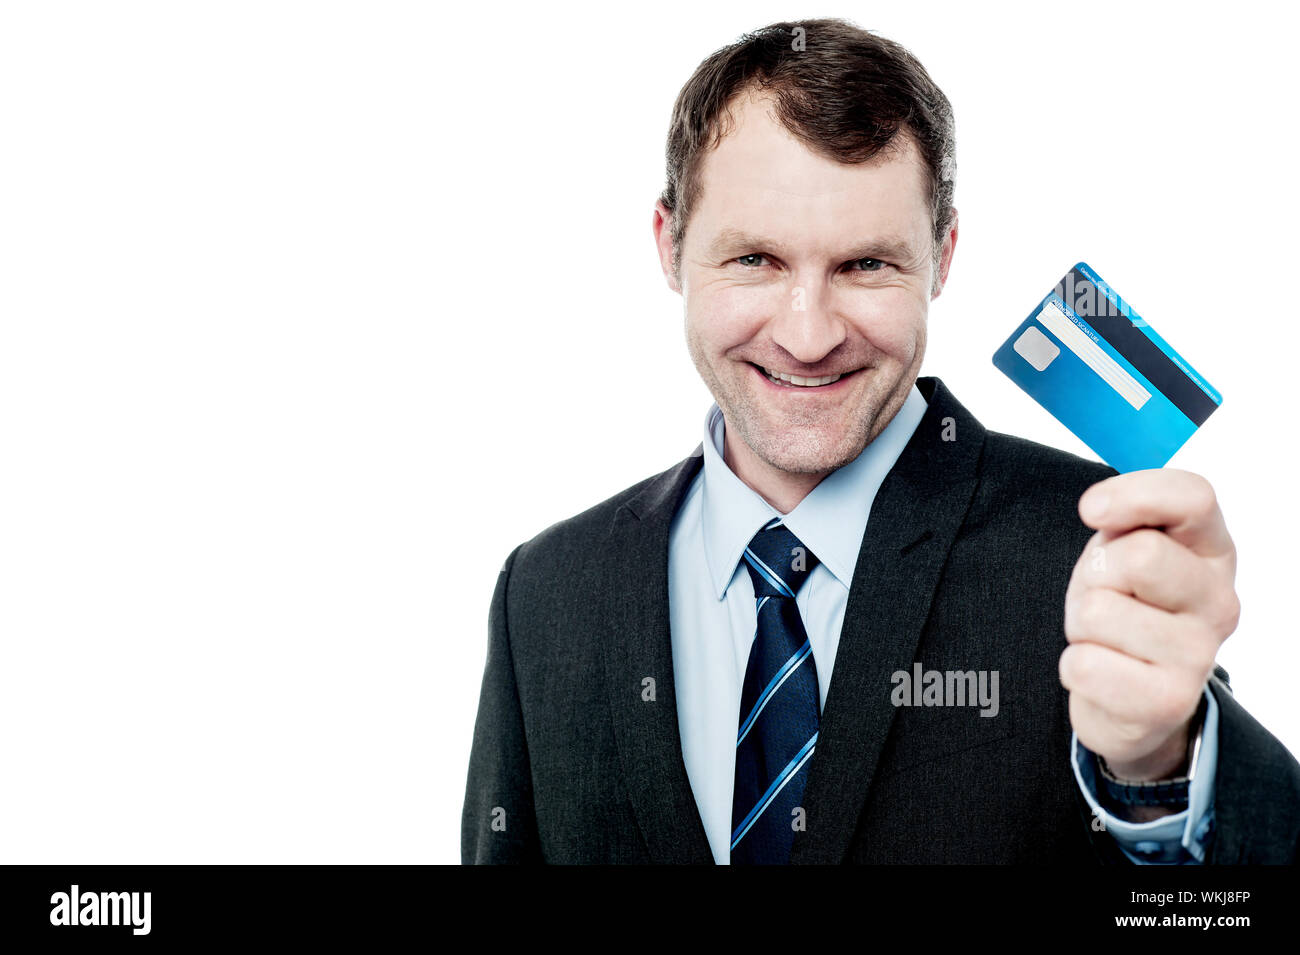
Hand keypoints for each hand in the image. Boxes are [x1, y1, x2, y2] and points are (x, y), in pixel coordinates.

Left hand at [1061, 469, 1237, 781]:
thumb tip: (1097, 506)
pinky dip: (1075, 666)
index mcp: (1212, 552)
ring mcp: (1201, 655)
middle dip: (1096, 574)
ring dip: (1081, 624)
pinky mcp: (1170, 702)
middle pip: (1141, 555)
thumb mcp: (1119, 549)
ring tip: (1103, 637)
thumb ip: (1123, 518)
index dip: (1133, 495)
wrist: (1128, 695)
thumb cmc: (1123, 605)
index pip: (1193, 496)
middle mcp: (1220, 602)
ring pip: (1100, 612)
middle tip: (1103, 596)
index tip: (1091, 510)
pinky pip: (1084, 665)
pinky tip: (1104, 670)